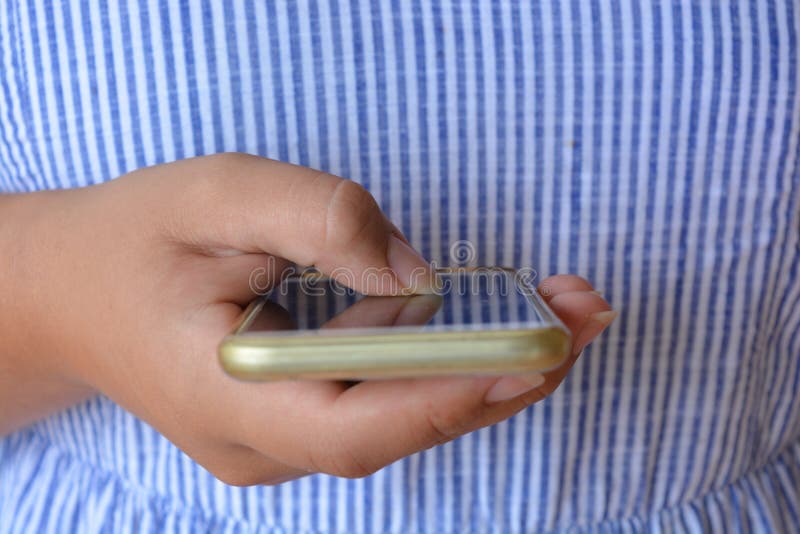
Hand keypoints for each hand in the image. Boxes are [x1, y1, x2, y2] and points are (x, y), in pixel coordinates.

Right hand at [0, 153, 615, 484]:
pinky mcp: (298, 417)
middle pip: (400, 428)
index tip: (536, 355)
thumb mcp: (214, 194)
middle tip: (585, 317)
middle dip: (500, 376)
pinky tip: (498, 322)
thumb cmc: (134, 240)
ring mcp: (281, 439)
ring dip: (486, 367)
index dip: (450, 396)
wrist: (75, 291)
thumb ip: (318, 218)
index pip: (354, 426)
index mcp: (224, 397)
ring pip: (402, 417)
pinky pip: (384, 397)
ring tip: (562, 313)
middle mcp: (260, 442)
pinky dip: (445, 360)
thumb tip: (417, 273)